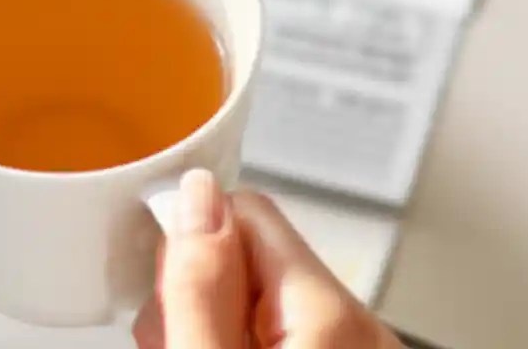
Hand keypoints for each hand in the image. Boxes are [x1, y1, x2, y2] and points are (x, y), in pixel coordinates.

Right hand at [132, 169, 402, 348]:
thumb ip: (201, 285)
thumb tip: (195, 195)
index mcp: (332, 314)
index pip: (243, 208)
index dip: (187, 241)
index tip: (164, 289)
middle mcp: (364, 327)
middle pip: (253, 253)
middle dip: (200, 285)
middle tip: (177, 336)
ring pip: (263, 297)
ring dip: (216, 318)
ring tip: (196, 346)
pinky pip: (285, 331)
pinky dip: (242, 339)